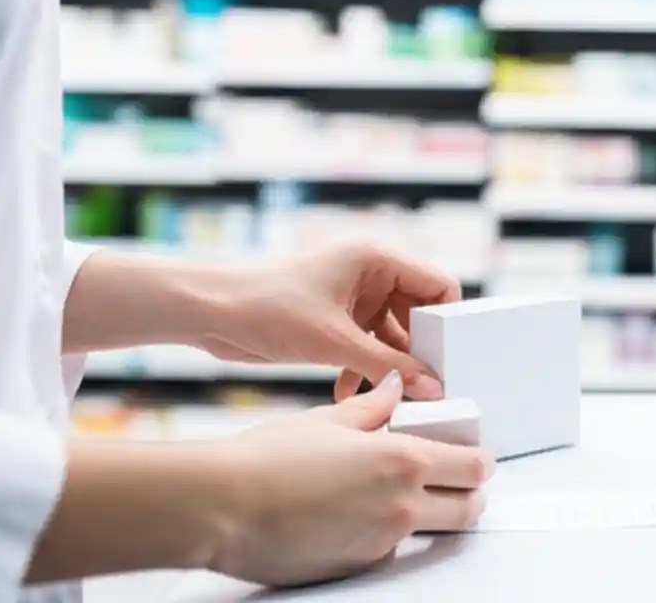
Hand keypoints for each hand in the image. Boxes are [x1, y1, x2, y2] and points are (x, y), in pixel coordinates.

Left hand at [200, 242, 460, 399]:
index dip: (446, 321)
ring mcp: (354, 296)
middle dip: (418, 350)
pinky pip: (368, 345)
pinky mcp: (337, 319)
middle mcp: (370, 273)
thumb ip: (389, 366)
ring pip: (393, 334)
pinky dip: (365, 367)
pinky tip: (350, 391)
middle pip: (419, 312)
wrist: (208, 313)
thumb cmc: (267, 308)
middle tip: (426, 386)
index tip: (447, 358)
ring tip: (389, 396)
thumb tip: (433, 388)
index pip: (438, 284)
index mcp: (376, 258)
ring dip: (389, 365)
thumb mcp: (335, 342)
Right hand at [210, 371, 493, 586]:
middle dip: (471, 495)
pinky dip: (389, 533)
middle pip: (469, 508)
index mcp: (403, 460)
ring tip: (404, 495)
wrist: (223, 507)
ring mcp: (383, 540)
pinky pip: (392, 548)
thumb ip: (372, 408)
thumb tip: (395, 389)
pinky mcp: (359, 564)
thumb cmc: (268, 459)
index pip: (474, 467)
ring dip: (434, 515)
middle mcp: (403, 504)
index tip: (474, 457)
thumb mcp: (328, 420)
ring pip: (433, 531)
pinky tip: (359, 514)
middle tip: (457, 483)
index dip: (479, 462)